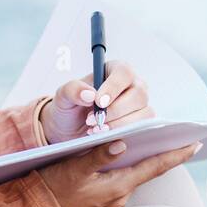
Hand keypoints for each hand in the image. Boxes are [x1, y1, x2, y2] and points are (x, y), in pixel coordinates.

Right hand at [36, 139, 201, 206]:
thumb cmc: (51, 189)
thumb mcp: (73, 167)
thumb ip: (98, 155)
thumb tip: (123, 143)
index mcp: (117, 187)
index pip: (154, 168)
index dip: (177, 155)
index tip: (196, 144)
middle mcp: (118, 196)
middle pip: (147, 170)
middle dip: (162, 155)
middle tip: (181, 137)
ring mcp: (110, 201)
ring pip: (132, 175)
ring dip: (141, 160)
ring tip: (151, 141)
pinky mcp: (100, 202)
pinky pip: (120, 181)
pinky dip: (125, 168)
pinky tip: (121, 156)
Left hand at [38, 60, 154, 144]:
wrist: (70, 129)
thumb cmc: (70, 106)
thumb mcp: (63, 95)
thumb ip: (73, 89)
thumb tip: (89, 94)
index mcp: (116, 70)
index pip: (124, 73)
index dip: (114, 87)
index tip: (99, 102)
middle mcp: (133, 85)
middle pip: (138, 94)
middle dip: (115, 111)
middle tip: (92, 121)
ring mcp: (140, 105)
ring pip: (143, 113)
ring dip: (120, 124)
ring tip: (96, 130)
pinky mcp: (141, 123)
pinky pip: (142, 128)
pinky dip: (124, 133)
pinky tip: (105, 136)